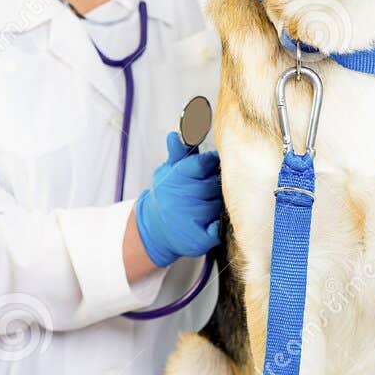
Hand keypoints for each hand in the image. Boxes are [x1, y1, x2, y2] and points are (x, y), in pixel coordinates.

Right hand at [133, 132, 223, 267]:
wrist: (156, 230)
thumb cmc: (168, 195)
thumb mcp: (168, 172)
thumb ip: (178, 154)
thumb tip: (174, 135)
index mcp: (174, 179)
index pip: (201, 165)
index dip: (210, 164)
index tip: (213, 166)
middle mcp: (179, 199)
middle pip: (213, 185)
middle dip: (215, 186)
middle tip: (212, 188)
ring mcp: (188, 219)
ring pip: (218, 205)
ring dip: (218, 204)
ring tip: (209, 205)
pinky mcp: (197, 239)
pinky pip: (217, 229)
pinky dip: (218, 226)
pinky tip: (214, 222)